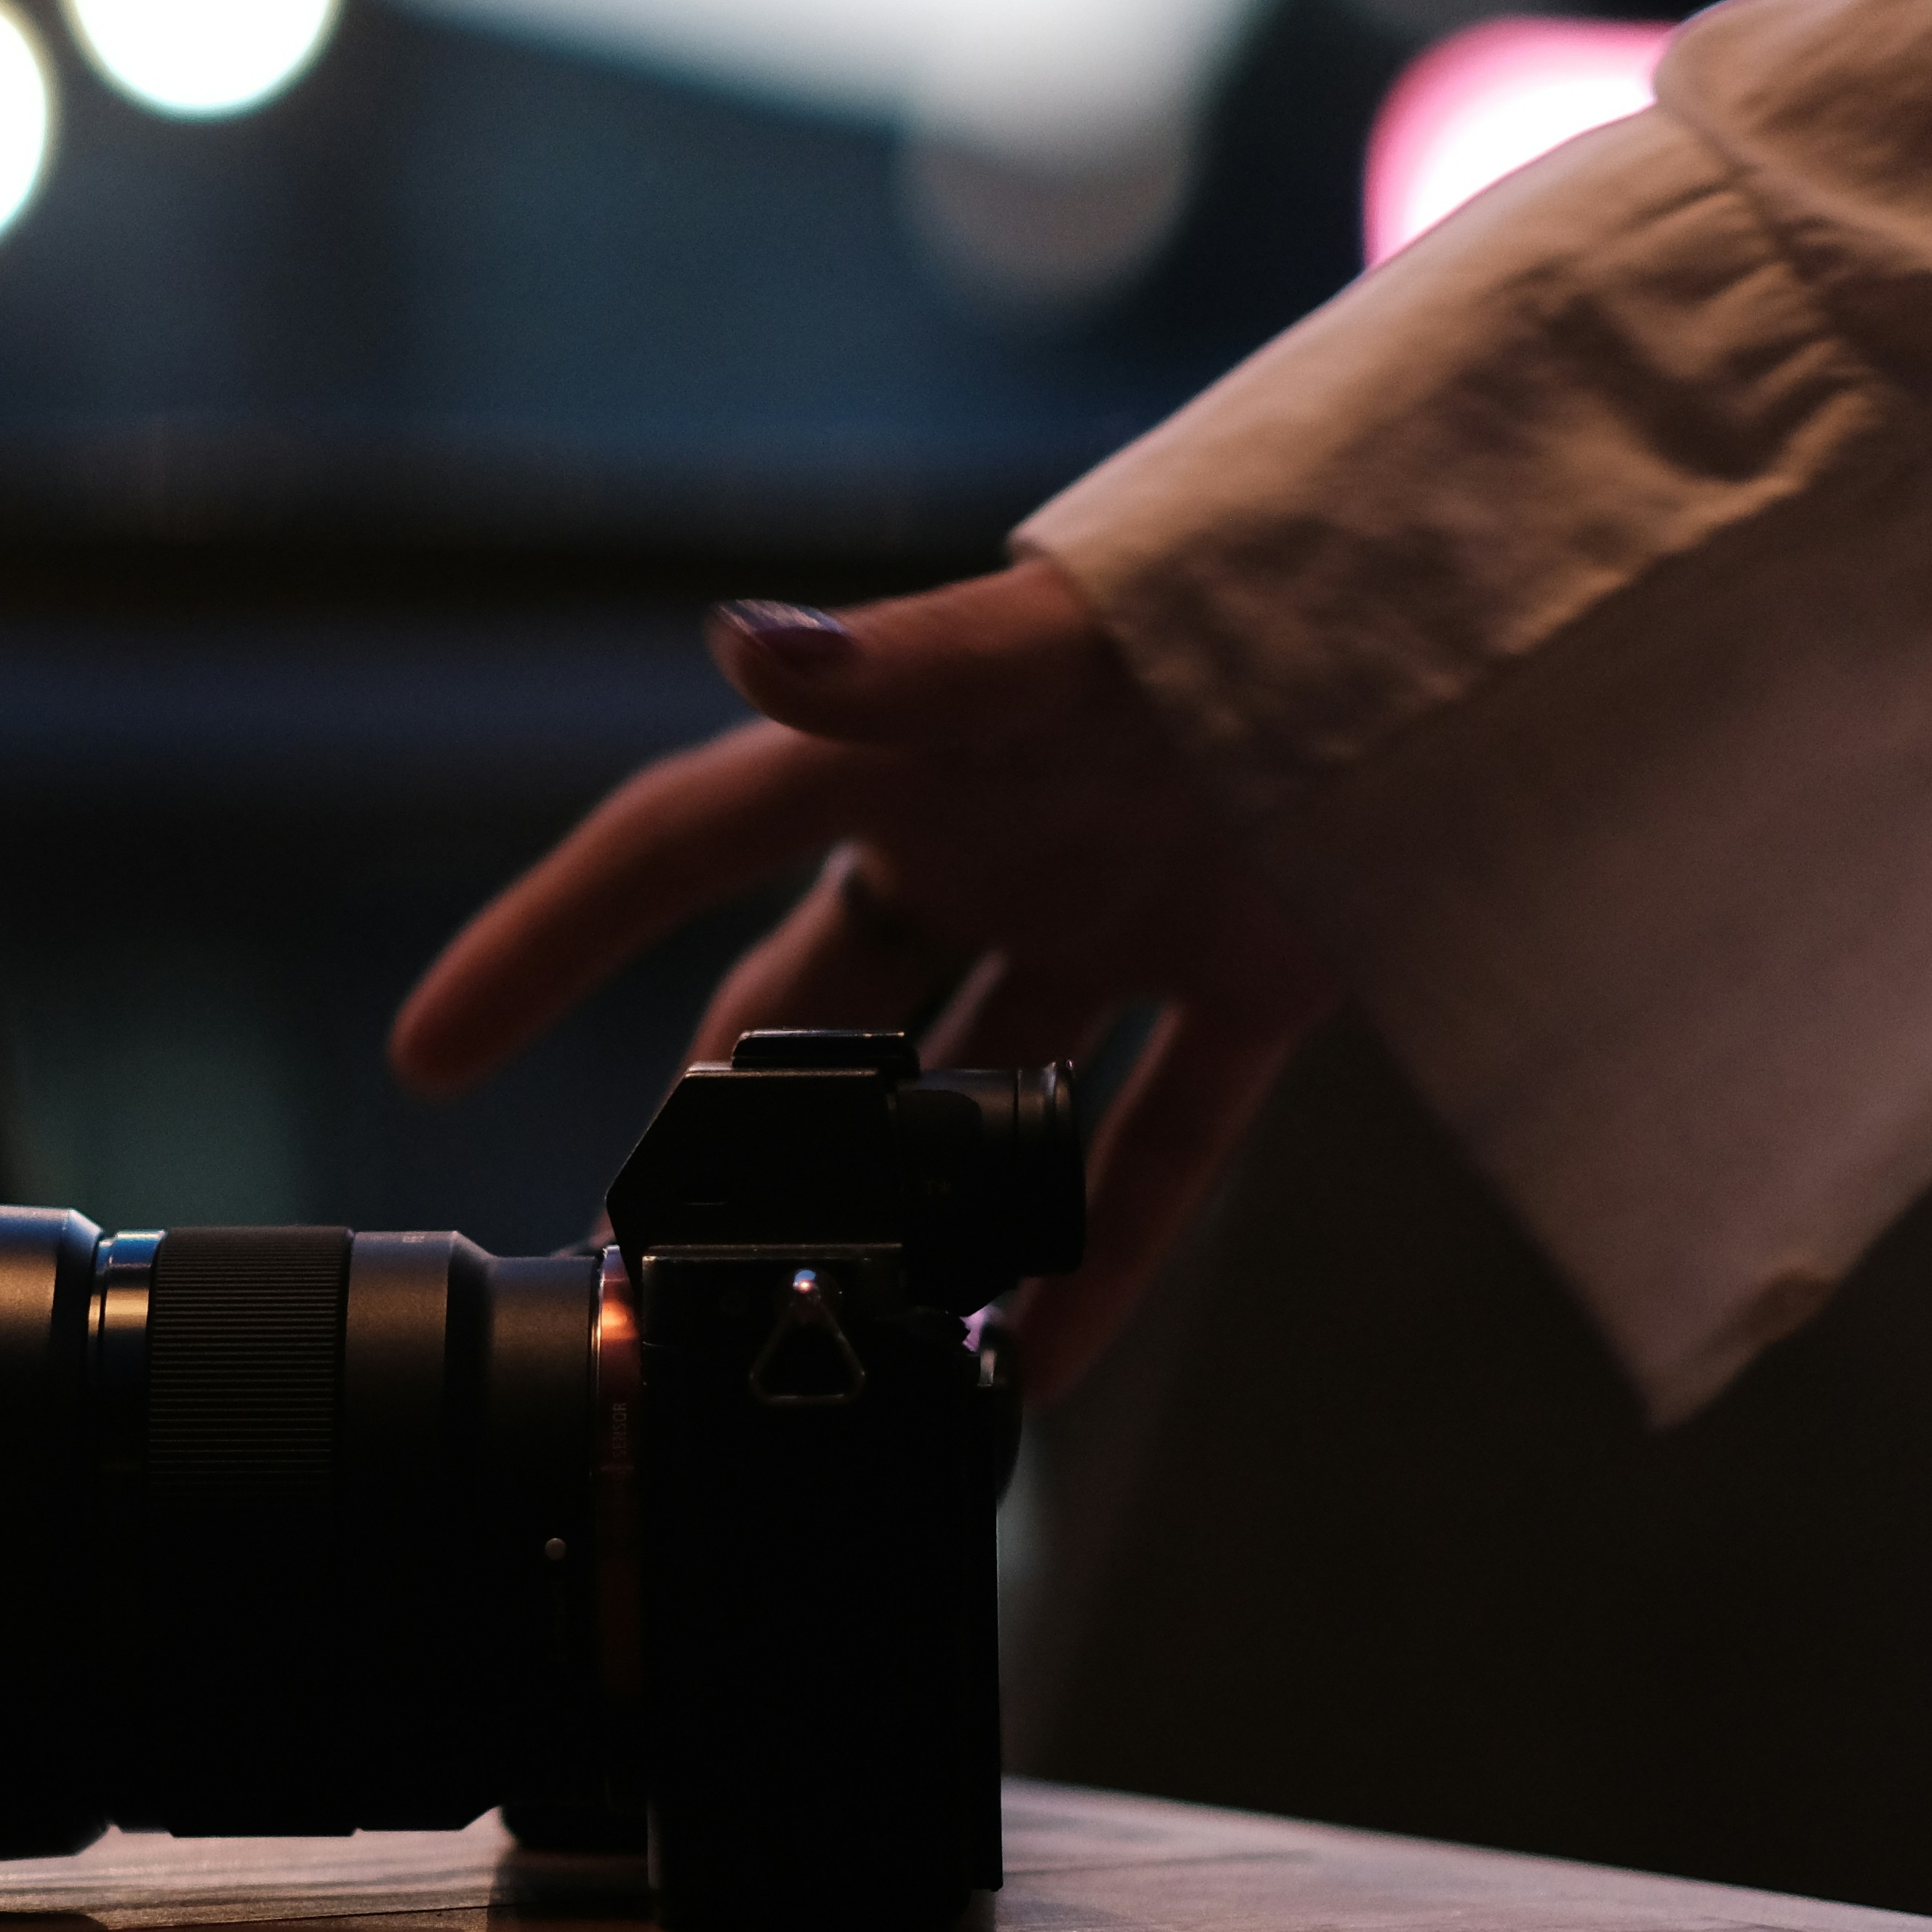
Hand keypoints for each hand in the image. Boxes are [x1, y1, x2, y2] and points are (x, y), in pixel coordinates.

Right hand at [387, 556, 1339, 1400]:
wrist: (1501, 587)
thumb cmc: (1261, 568)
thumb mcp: (1065, 631)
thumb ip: (903, 664)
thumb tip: (737, 646)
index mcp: (907, 753)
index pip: (677, 848)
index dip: (546, 938)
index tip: (430, 1049)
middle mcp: (989, 841)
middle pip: (811, 1016)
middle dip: (728, 1137)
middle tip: (652, 1261)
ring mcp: (1114, 915)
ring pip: (974, 1101)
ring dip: (912, 1217)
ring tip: (843, 1342)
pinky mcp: (1254, 977)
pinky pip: (1155, 1146)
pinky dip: (1102, 1256)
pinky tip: (1038, 1364)